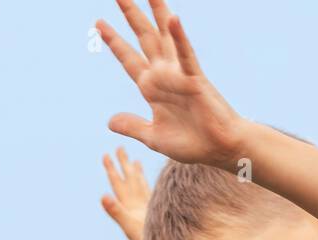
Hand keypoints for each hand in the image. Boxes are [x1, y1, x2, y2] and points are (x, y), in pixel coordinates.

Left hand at [96, 0, 246, 167]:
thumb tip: (110, 121)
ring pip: (165, 38)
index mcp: (152, 88)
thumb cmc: (191, 142)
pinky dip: (179, 38)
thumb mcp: (153, 137)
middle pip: (144, 39)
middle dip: (130, 17)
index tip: (98, 24)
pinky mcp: (195, 79)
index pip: (129, 59)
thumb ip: (133, 126)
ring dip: (157, 14)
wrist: (218, 148)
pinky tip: (172, 19)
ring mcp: (179, 74)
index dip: (114, 42)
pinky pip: (186, 55)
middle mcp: (164, 75)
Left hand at [102, 146, 151, 239]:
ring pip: (139, 185)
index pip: (118, 184)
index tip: (106, 156)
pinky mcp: (156, 210)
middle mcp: (135, 204)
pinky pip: (151, 191)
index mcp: (127, 205)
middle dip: (122, 165)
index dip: (112, 170)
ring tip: (134, 161)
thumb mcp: (128, 224)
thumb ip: (115, 211)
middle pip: (127, 180)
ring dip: (135, 173)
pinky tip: (151, 179)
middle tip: (119, 148)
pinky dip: (149, 183)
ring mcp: (145, 207)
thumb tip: (102, 196)